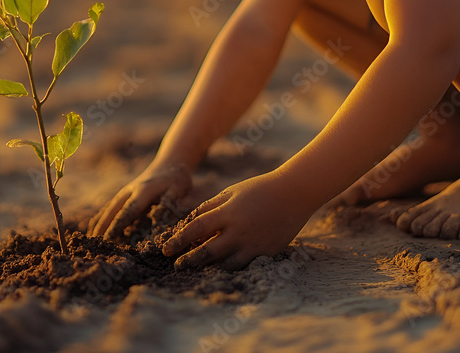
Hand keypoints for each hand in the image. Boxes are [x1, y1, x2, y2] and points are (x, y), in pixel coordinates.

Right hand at [87, 159, 192, 239]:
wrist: (170, 161)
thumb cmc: (177, 178)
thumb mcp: (179, 189)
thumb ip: (170, 203)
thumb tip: (159, 219)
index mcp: (143, 191)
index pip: (128, 211)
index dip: (117, 225)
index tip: (108, 238)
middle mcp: (131, 191)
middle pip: (113, 210)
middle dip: (103, 226)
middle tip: (94, 242)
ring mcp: (127, 191)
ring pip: (110, 208)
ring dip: (100, 222)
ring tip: (91, 238)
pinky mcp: (127, 193)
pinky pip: (112, 206)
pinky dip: (103, 216)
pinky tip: (96, 226)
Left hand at [161, 172, 313, 269]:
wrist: (294, 194)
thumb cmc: (260, 189)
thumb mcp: (232, 192)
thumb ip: (210, 206)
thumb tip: (191, 220)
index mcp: (228, 212)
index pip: (196, 228)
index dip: (179, 240)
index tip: (166, 248)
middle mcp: (238, 230)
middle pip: (207, 251)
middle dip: (189, 260)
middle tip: (177, 266)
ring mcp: (252, 244)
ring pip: (224, 263)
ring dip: (208, 267)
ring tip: (196, 270)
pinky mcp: (265, 253)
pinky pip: (243, 266)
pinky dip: (230, 268)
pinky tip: (221, 269)